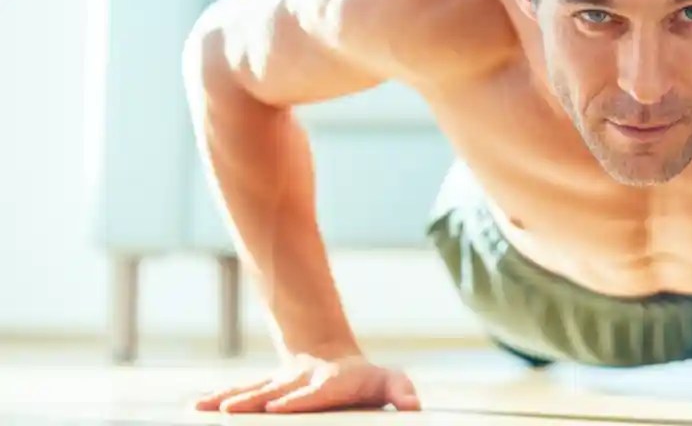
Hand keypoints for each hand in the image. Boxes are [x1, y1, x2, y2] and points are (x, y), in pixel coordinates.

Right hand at [194, 353, 420, 413]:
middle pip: (273, 392)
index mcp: (329, 384)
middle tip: (232, 411)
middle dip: (253, 402)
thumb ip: (400, 392)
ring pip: (252, 392)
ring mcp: (280, 385)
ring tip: (206, 409)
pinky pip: (240, 393)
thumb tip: (414, 406)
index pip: (312, 395)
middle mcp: (299, 382)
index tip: (277, 408)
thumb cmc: (367, 381)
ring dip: (228, 400)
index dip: (296, 400)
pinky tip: (197, 406)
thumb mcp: (389, 382)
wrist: (335, 360)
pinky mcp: (265, 389)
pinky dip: (219, 399)